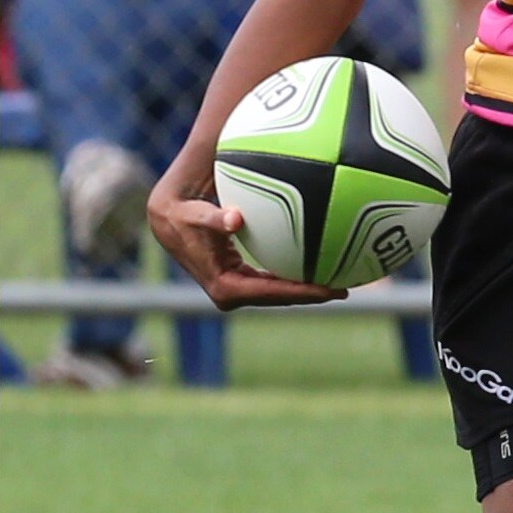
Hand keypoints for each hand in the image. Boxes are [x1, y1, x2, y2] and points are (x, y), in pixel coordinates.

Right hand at [147, 167, 347, 312]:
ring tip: (340, 282)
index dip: (300, 293)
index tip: (327, 289)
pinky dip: (294, 277)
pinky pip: (272, 281)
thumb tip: (234, 220)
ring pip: (278, 293)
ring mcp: (236, 288)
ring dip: (306, 289)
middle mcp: (231, 293)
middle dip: (311, 296)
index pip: (270, 293)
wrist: (168, 220)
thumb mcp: (196, 215)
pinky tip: (319, 267)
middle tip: (344, 288)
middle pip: (279, 298)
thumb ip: (214, 218)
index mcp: (224, 286)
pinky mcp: (239, 280)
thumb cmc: (184, 214)